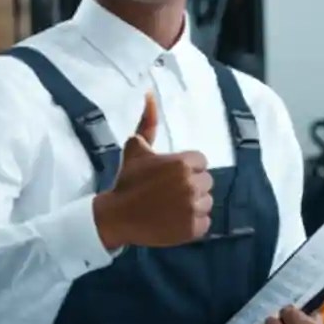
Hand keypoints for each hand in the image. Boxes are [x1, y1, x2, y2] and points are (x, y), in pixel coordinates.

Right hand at [93, 93, 212, 248]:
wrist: (117, 216)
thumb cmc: (128, 181)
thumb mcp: (136, 148)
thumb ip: (148, 122)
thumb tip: (150, 94)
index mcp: (183, 163)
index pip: (200, 162)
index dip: (186, 169)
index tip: (169, 177)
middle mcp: (192, 184)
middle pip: (206, 182)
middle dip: (191, 186)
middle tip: (169, 193)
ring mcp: (193, 208)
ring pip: (206, 202)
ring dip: (193, 205)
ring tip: (172, 207)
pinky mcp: (194, 229)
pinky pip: (205, 222)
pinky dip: (193, 223)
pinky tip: (175, 220)